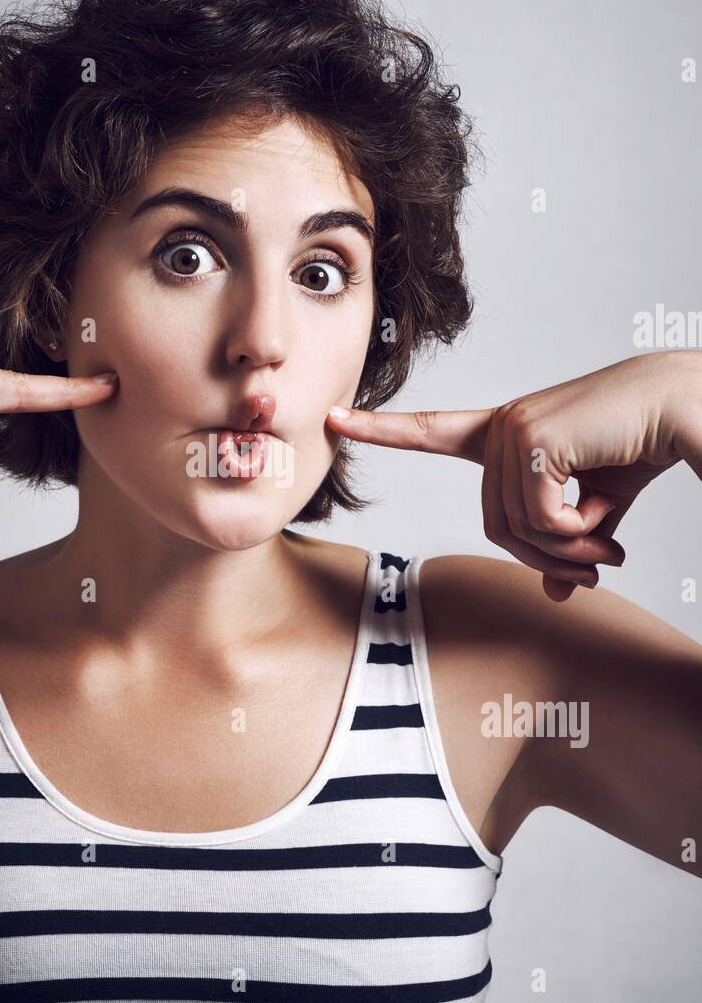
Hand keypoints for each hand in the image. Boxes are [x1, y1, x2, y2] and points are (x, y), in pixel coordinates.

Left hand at [326, 352, 696, 601]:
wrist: (679, 408)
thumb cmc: (637, 449)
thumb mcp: (594, 508)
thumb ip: (564, 541)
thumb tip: (556, 594)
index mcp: (504, 433)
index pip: (432, 430)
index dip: (383, 429)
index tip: (335, 419)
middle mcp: (500, 427)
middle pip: (495, 525)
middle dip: (546, 556)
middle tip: (595, 565)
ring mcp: (511, 428)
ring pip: (516, 528)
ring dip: (566, 550)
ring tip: (607, 543)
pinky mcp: (531, 437)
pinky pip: (538, 518)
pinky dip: (574, 533)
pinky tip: (604, 516)